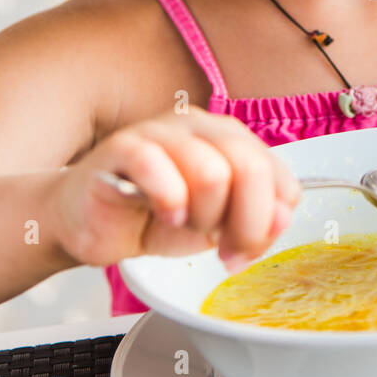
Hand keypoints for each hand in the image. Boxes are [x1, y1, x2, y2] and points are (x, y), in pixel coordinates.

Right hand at [47, 106, 301, 274]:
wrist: (93, 222)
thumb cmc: (154, 217)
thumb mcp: (216, 227)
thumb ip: (254, 220)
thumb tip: (283, 218)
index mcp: (231, 140)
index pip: (280, 177)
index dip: (271, 222)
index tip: (247, 248)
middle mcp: (201, 127)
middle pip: (252, 169)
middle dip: (245, 224)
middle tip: (223, 249)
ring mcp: (161, 132)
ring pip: (212, 171)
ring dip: (204, 216)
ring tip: (183, 224)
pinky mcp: (123, 147)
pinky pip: (157, 166)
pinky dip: (168, 200)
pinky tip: (164, 214)